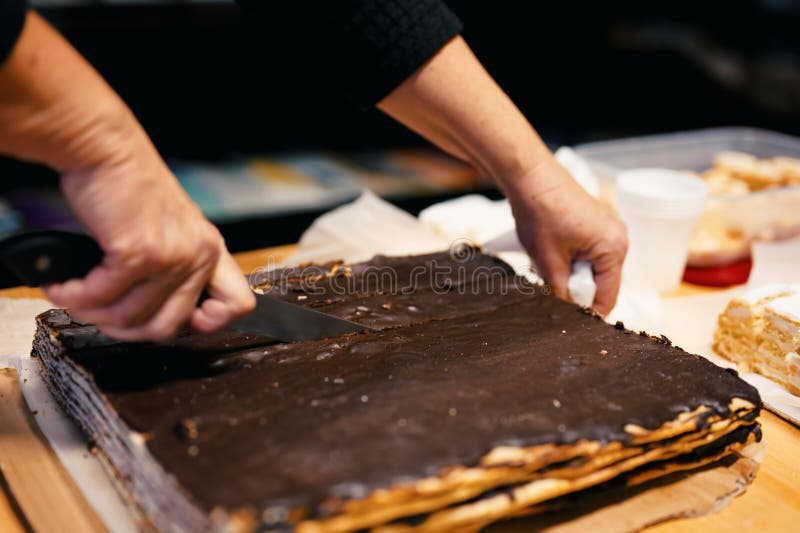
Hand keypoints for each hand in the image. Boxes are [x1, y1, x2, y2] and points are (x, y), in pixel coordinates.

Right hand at [0, 13, 253, 340]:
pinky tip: (63, 286)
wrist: (107, 150)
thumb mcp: (169, 230)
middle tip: (99, 314)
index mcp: (211, 250)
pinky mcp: (140, 252)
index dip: (207, 323)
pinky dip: (75, 297)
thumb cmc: (129, 189)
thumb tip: (147, 317)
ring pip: (131, 318)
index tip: (170, 318)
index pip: (238, 305)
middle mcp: (200, 254)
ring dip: (93, 314)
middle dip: (124, 330)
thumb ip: (173, 268)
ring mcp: (173, 255)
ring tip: (75, 297)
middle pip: (166, 327)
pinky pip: (102, 297)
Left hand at [507, 155, 627, 314]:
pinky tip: (550, 252)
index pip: (608, 296)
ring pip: (592, 268)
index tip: (569, 323)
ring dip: (570, 274)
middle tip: (550, 286)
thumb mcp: (548, 261)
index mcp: (615, 248)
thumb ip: (560, 292)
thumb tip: (564, 316)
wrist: (530, 177)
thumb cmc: (541, 213)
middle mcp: (619, 238)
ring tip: (547, 264)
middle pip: (601, 282)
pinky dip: (570, 259)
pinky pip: (587, 253)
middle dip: (576, 289)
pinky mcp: (595, 224)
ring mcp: (609, 229)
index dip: (588, 313)